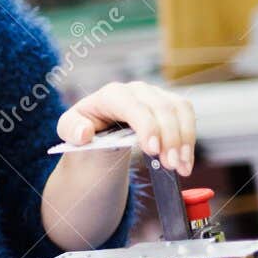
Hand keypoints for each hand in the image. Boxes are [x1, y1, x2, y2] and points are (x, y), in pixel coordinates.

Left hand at [57, 81, 197, 175]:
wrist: (100, 126)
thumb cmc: (83, 126)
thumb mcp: (68, 128)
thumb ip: (70, 129)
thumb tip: (84, 133)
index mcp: (111, 94)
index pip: (133, 106)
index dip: (146, 126)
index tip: (153, 150)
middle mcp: (137, 90)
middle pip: (162, 109)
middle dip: (170, 138)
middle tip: (171, 165)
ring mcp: (156, 94)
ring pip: (179, 111)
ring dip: (184, 140)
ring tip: (181, 167)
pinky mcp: (170, 103)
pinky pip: (187, 116)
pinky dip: (189, 139)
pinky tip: (186, 161)